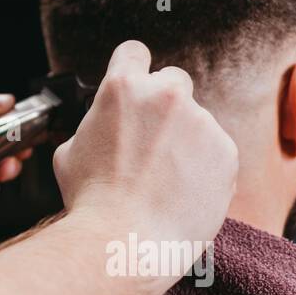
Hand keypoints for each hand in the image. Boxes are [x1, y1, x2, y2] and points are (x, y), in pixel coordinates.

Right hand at [53, 41, 236, 294]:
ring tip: (165, 181)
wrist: (127, 242)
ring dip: (185, 141)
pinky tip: (183, 192)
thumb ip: (92, 126)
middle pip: (173, 81)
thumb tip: (100, 128)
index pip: (133, 52)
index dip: (133, 68)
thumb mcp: (69, 152)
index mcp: (122, 88)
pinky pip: (216, 151)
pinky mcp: (226, 151)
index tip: (136, 84)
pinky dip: (204, 167)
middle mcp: (165, 95)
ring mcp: (200, 122)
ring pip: (196, 122)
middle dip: (164, 105)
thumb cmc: (92, 202)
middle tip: (152, 142)